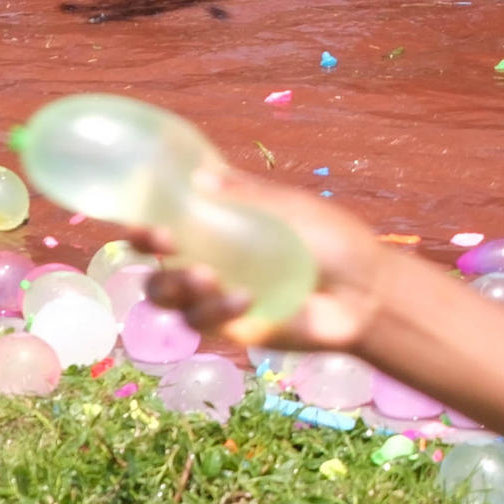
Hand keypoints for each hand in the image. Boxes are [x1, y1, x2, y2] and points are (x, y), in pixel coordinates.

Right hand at [150, 169, 407, 357]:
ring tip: (206, 276)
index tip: (135, 213)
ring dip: (176, 286)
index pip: (168, 224)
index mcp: (220, 230)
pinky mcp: (234, 329)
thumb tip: (200, 174)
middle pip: (155, 264)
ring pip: (169, 299)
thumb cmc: (334, 242)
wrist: (368, 291)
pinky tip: (244, 298)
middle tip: (160, 239)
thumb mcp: (292, 210)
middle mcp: (211, 264)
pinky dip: (216, 309)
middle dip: (147, 253)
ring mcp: (219, 300)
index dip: (143, 221)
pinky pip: (203, 323)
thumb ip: (248, 196)